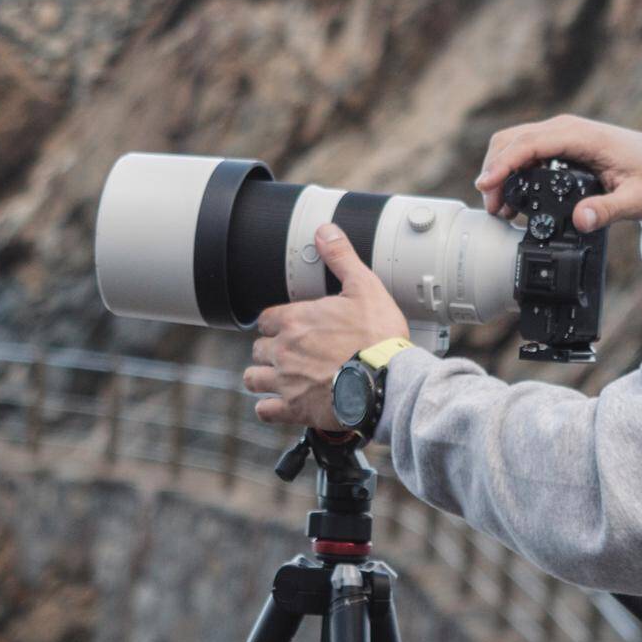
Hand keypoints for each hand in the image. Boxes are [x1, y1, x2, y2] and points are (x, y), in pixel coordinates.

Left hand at [243, 224, 409, 433]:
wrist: (388, 382)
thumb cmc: (378, 337)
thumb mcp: (365, 288)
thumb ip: (341, 259)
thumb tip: (325, 231)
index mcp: (295, 320)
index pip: (266, 319)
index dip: (275, 322)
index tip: (287, 326)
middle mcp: (283, 350)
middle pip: (259, 348)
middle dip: (270, 349)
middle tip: (289, 352)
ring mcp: (286, 381)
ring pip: (253, 378)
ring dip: (261, 376)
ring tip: (276, 377)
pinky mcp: (295, 409)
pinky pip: (266, 410)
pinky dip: (269, 407)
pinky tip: (278, 404)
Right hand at [473, 114, 641, 231]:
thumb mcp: (637, 201)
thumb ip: (608, 210)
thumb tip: (580, 221)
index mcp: (582, 136)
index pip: (530, 144)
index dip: (504, 164)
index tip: (487, 186)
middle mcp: (567, 129)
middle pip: (512, 139)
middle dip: (494, 171)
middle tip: (493, 209)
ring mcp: (562, 133)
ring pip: (514, 142)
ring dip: (499, 170)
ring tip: (499, 208)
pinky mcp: (560, 143)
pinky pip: (526, 149)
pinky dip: (511, 168)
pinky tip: (512, 195)